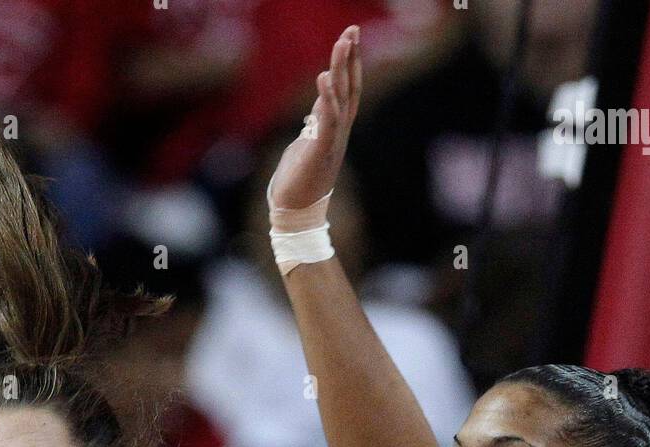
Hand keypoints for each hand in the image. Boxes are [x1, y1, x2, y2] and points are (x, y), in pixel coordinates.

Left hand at [267, 25, 361, 212]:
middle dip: (351, 58)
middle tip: (353, 30)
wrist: (296, 213)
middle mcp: (339, 132)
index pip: (347, 89)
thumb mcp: (308, 142)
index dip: (350, 63)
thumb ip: (316, 122)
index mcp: (336, 129)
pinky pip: (326, 120)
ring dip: (341, 70)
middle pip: (349, 88)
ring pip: (340, 99)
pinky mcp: (320, 151)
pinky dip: (326, 98)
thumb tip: (318, 107)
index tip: (351, 37)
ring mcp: (332, 141)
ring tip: (342, 43)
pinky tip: (323, 77)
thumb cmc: (299, 181)